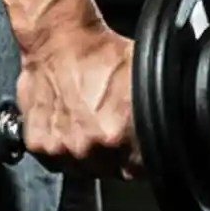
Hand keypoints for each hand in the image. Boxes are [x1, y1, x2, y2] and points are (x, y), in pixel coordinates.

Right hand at [15, 24, 142, 179]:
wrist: (59, 40)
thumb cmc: (100, 53)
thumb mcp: (145, 78)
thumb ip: (156, 111)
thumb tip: (171, 129)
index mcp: (117, 133)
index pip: (139, 168)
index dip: (141, 158)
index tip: (140, 149)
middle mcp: (88, 145)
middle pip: (111, 170)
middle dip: (117, 156)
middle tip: (116, 132)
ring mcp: (60, 146)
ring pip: (83, 169)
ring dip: (90, 156)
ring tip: (92, 128)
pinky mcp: (38, 142)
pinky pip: (57, 160)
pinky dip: (64, 149)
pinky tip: (72, 128)